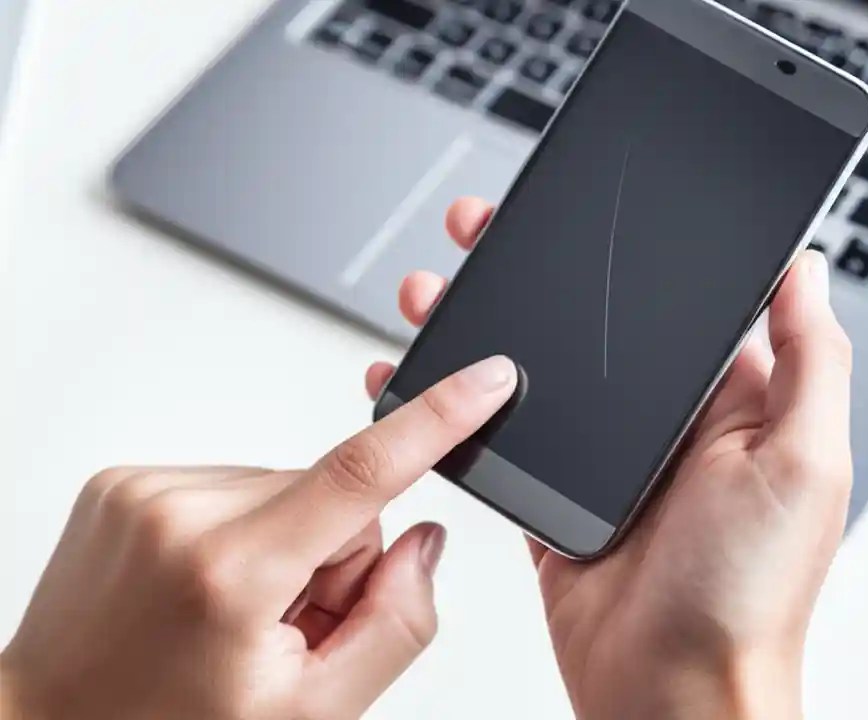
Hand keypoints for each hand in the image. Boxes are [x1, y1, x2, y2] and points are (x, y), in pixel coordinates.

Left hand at [1, 356, 517, 718]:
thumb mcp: (311, 713)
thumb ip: (395, 623)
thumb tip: (425, 539)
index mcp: (231, 573)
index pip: (361, 472)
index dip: (438, 419)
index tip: (487, 380)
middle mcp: (181, 513)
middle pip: (331, 494)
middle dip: (334, 555)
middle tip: (287, 623)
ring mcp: (144, 490)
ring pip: (286, 488)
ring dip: (285, 545)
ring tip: (236, 612)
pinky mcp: (126, 479)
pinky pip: (235, 484)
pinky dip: (242, 531)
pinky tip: (205, 586)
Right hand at [366, 198, 853, 719]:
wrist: (672, 700)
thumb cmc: (747, 598)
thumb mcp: (806, 463)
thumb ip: (810, 359)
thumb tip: (807, 266)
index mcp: (736, 406)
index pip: (683, 304)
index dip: (637, 251)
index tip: (589, 206)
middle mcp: (674, 429)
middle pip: (601, 329)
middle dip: (542, 274)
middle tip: (485, 231)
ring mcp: (613, 467)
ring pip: (543, 375)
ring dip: (492, 329)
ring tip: (441, 289)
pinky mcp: (559, 506)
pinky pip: (506, 443)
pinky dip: (463, 409)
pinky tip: (430, 377)